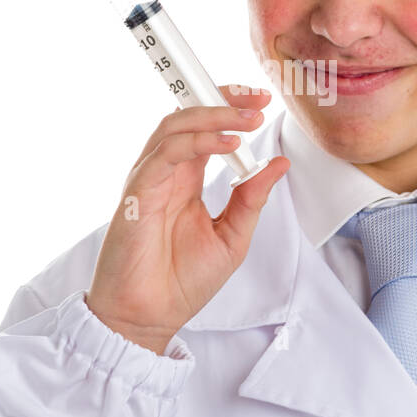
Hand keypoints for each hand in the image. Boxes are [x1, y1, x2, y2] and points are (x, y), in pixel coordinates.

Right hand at [85, 85, 289, 353]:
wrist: (150, 317)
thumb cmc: (181, 283)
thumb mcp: (232, 237)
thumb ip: (251, 199)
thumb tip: (278, 164)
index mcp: (186, 181)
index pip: (204, 129)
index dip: (229, 108)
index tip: (262, 102)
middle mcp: (166, 174)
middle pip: (187, 117)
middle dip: (224, 101)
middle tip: (259, 99)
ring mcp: (149, 180)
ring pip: (175, 127)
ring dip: (214, 116)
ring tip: (248, 118)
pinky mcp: (138, 192)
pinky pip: (166, 153)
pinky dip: (198, 141)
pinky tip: (228, 144)